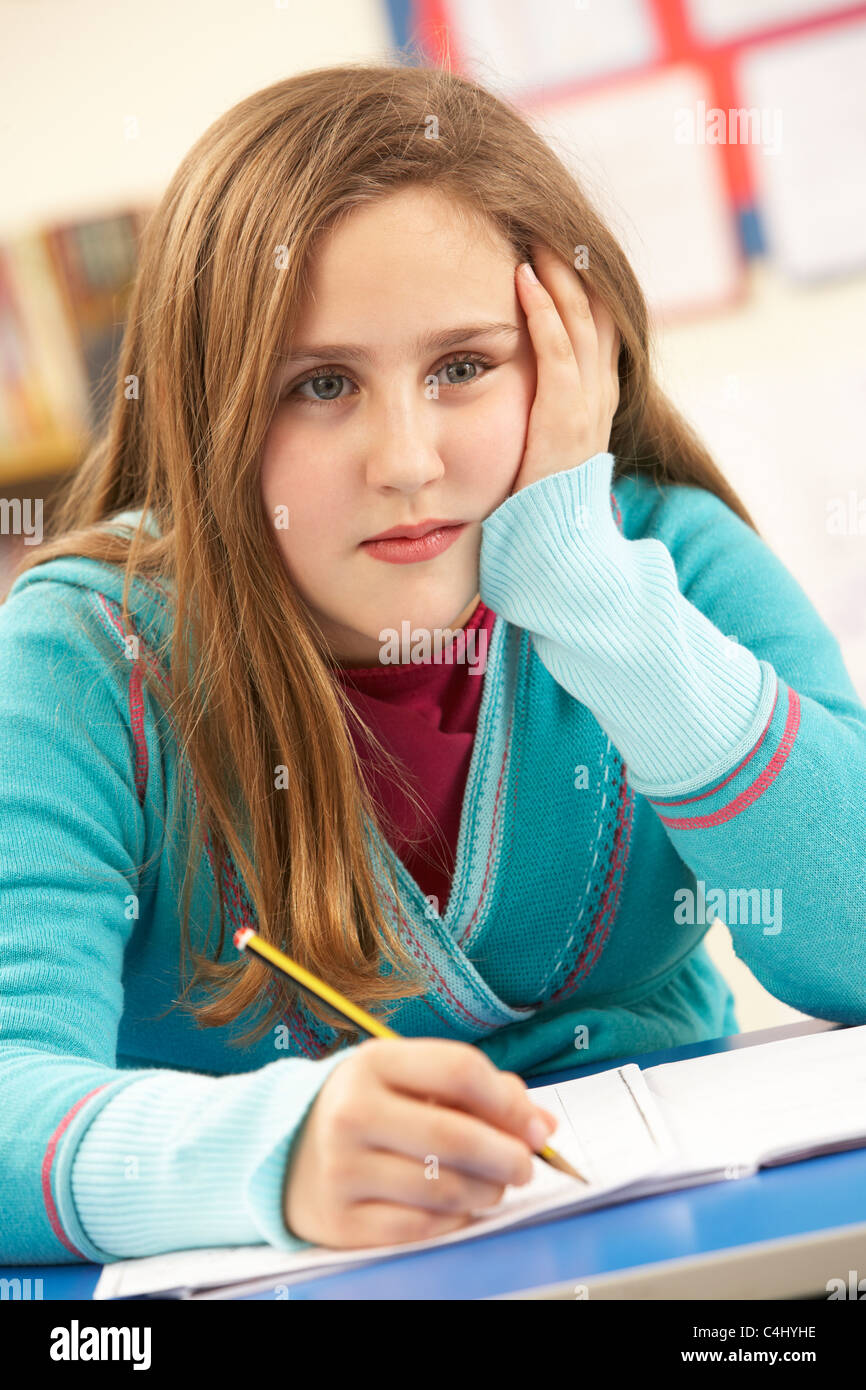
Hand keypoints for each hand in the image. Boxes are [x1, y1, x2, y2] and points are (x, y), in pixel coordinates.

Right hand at [283, 1037, 557, 1249]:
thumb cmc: (371, 1109)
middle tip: (526, 1166)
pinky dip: (454, 1220)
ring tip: (494, 1187)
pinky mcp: (341, 1220)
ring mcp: (342, 1168)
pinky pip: (421, 1228)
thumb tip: (542, 1125)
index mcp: (373, 1062)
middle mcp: (351, 1112)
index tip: (537, 1126)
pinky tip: (459, 1207)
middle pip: (453, 1134)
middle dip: (507, 1156)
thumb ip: (479, 1092)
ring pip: (442, 1188)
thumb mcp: (411, 1079)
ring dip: (486, 1192)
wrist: (288, 1152)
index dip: (509, 1102)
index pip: (458, 1070)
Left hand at [510, 242, 619, 496]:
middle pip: (595, 309)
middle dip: (572, 263)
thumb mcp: (541, 444)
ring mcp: (588, 407)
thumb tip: (507, 383)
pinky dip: (542, 313)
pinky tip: (523, 281)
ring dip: (557, 274)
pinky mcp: (565, 421)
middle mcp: (601, 395)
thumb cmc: (537, 504)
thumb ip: (537, 410)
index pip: (597, 321)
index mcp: (597, 397)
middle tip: (542, 221)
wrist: (556, 552)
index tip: (552, 243)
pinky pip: (558, 353)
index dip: (580, 280)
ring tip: (532, 234)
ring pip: (580, 321)